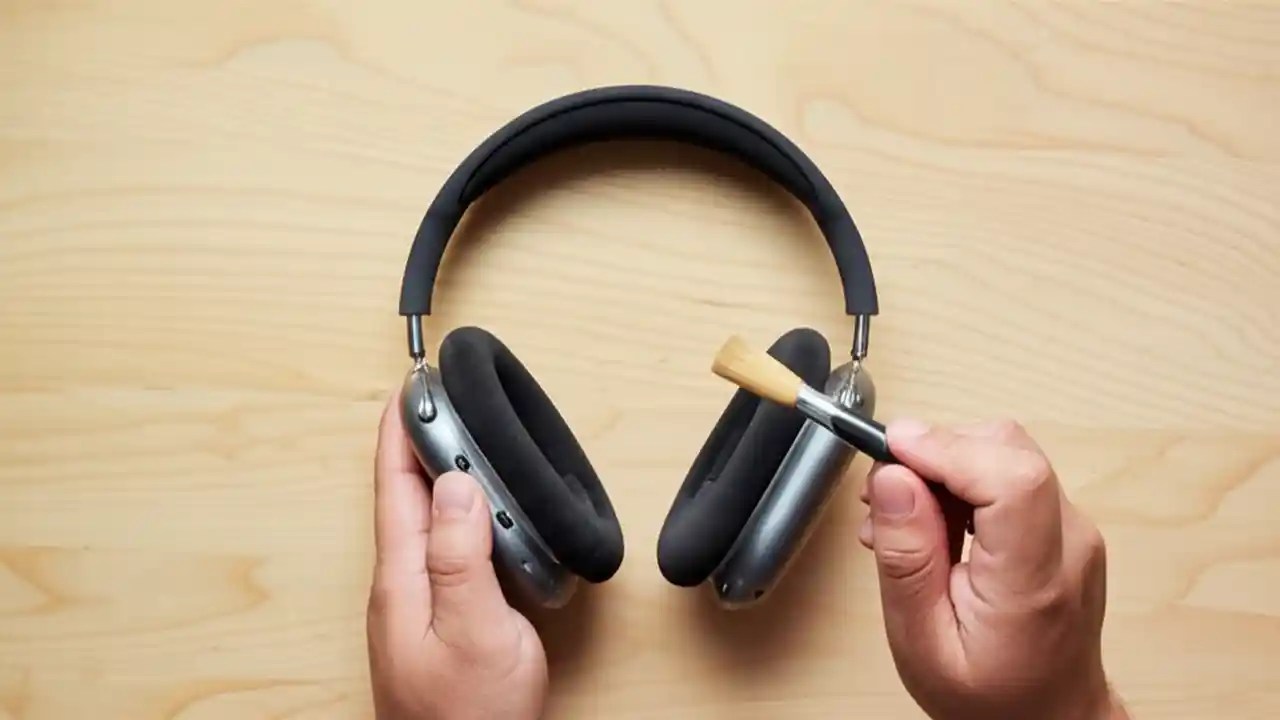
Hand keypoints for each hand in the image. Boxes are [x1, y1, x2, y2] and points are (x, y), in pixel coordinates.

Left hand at [367, 395, 546, 719]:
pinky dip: (456, 514)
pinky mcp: (437, 622)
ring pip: (422, 521)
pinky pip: (441, 548)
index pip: (396, 487)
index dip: (400, 431)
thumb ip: (462, 556)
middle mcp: (401, 588)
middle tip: (436, 396)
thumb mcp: (475, 630)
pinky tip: (475, 514)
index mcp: (402, 581)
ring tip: (453, 437)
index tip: (411, 385)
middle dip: (417, 440)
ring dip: (436, 474)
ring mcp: (416, 607)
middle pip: (405, 497)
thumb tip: (455, 483)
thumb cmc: (468, 718)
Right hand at [859, 420, 1127, 719]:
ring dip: (942, 465)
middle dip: (933, 452)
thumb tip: (892, 478)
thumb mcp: (922, 642)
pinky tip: (930, 520)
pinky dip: (962, 479)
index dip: (947, 448)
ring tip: (900, 518)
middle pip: (1006, 449)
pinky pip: (1010, 472)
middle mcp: (1069, 542)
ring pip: (1005, 452)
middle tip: (882, 493)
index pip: (1012, 477)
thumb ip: (907, 557)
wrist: (1048, 719)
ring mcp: (1074, 528)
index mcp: (1034, 579)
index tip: (890, 449)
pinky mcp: (1064, 523)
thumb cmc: (990, 697)